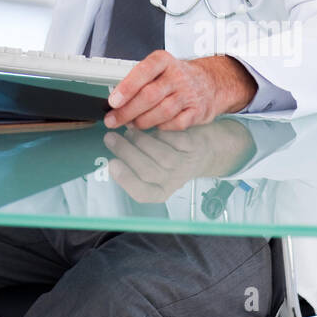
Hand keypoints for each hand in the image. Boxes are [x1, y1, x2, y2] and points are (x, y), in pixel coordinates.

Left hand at [103, 51, 256, 131]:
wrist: (210, 82)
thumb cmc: (176, 77)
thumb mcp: (158, 69)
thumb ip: (138, 81)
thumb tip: (115, 100)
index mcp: (163, 60)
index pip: (143, 71)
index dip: (126, 88)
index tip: (113, 102)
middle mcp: (177, 75)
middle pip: (149, 95)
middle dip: (127, 111)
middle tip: (113, 120)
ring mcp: (189, 93)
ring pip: (161, 111)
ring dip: (142, 121)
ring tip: (132, 124)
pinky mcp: (197, 111)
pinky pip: (176, 123)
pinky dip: (162, 127)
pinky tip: (155, 125)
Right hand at [103, 121, 255, 200]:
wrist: (206, 150)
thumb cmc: (173, 157)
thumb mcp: (154, 168)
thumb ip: (134, 163)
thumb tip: (110, 150)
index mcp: (160, 191)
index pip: (142, 193)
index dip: (125, 179)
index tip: (111, 163)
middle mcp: (174, 181)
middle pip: (148, 172)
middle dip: (125, 153)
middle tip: (110, 138)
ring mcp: (185, 164)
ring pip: (161, 156)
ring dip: (140, 141)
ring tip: (128, 130)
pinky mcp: (193, 147)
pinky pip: (174, 140)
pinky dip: (158, 132)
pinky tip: (148, 124)